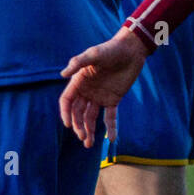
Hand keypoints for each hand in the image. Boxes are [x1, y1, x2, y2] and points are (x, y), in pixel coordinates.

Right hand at [59, 28, 150, 147]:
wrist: (131, 50)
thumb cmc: (110, 50)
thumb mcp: (93, 54)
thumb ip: (78, 63)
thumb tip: (62, 74)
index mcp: (78, 82)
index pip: (67, 101)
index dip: (66, 113)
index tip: (68, 125)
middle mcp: (87, 92)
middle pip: (78, 113)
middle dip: (78, 126)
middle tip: (82, 137)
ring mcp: (100, 97)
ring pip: (90, 118)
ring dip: (89, 131)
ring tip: (88, 144)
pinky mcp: (113, 100)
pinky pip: (110, 116)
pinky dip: (110, 127)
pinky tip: (111, 138)